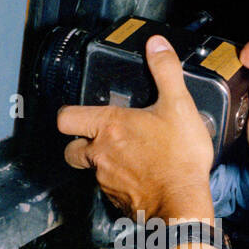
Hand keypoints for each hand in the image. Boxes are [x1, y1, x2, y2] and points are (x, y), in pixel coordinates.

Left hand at [57, 35, 215, 223]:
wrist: (183, 204)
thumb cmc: (179, 157)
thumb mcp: (179, 105)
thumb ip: (166, 71)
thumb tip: (156, 45)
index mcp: (109, 127)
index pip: (66, 119)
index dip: (69, 116)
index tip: (81, 115)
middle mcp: (100, 154)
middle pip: (70, 150)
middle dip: (79, 144)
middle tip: (100, 139)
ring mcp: (106, 181)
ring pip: (91, 171)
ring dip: (103, 164)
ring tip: (130, 157)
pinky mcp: (117, 201)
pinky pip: (111, 190)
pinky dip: (121, 183)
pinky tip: (142, 178)